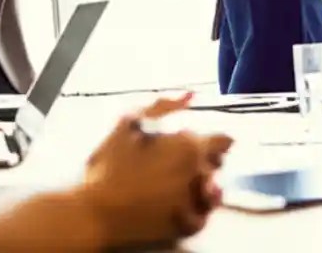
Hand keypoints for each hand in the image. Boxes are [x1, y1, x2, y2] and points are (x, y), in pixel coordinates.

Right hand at [81, 93, 233, 247]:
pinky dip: (195, 212)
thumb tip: (192, 94)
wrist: (95, 210)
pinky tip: (176, 205)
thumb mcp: (131, 121)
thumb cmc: (110, 164)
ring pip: (213, 192)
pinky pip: (201, 218)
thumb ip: (164, 105)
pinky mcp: (185, 226)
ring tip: (179, 183)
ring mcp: (194, 202)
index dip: (214, 138)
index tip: (200, 140)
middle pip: (218, 165)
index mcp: (190, 145)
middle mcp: (200, 173)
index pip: (225, 140)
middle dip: (206, 160)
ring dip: (204, 186)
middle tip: (180, 161)